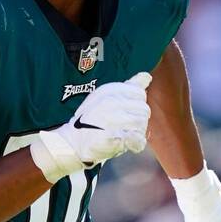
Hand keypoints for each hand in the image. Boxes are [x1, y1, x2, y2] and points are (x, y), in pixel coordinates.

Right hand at [30, 73, 150, 183]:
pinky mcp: (111, 137)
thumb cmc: (93, 120)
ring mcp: (110, 119)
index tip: (126, 114)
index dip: (137, 106)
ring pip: (141, 124)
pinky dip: (136, 143)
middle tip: (126, 128)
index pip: (139, 94)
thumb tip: (147, 76)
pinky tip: (129, 145)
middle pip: (143, 110)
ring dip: (137, 133)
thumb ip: (129, 87)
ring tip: (124, 136)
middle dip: (139, 121)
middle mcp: (110, 102)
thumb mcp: (108, 98)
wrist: (73, 142)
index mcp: (109, 91)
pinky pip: (136, 138)